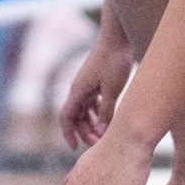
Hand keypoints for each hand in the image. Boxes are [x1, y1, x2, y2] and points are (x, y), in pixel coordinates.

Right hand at [59, 25, 134, 150]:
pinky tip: (112, 116)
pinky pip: (94, 102)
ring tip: (107, 133)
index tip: (75, 148)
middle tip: (100, 143)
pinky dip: (100, 112)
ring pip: (86, 110)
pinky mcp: (97, 81)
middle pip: (76, 117)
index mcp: (78, 91)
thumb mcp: (112, 89)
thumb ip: (107, 111)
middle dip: (85, 132)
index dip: (68, 134)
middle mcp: (79, 89)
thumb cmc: (114, 60)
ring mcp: (88, 84)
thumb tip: (102, 133)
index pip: (66, 117)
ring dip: (93, 123)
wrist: (118, 36)